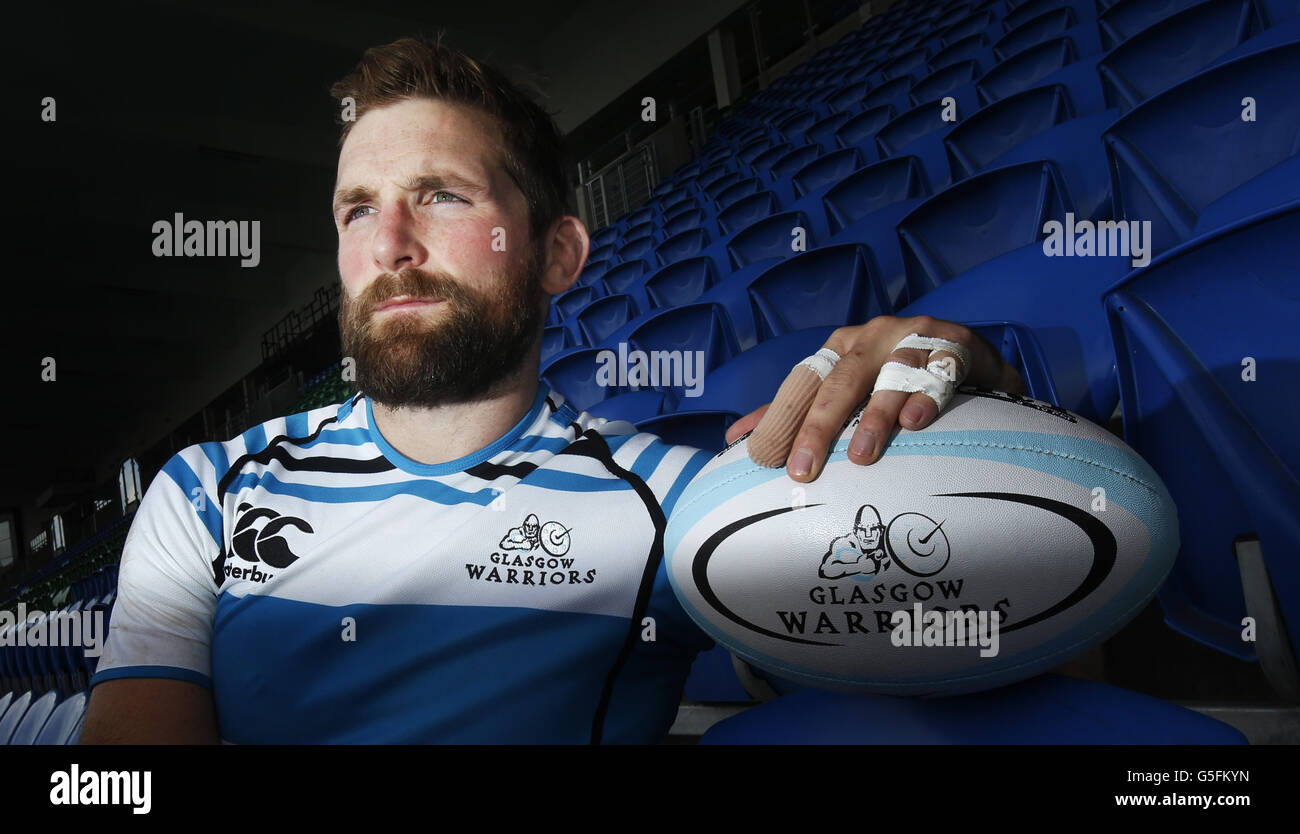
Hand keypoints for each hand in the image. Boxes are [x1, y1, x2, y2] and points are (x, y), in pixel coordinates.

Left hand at [723, 315, 1025, 481]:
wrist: (973, 359)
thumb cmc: (899, 381)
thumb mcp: (847, 393)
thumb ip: (795, 412)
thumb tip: (735, 439)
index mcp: (839, 347)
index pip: (801, 384)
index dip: (779, 419)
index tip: (761, 460)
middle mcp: (872, 337)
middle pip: (838, 381)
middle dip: (818, 427)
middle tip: (803, 470)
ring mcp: (915, 337)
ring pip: (889, 374)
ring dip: (874, 414)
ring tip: (862, 455)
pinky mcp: (956, 346)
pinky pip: (942, 369)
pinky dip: (928, 394)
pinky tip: (915, 420)